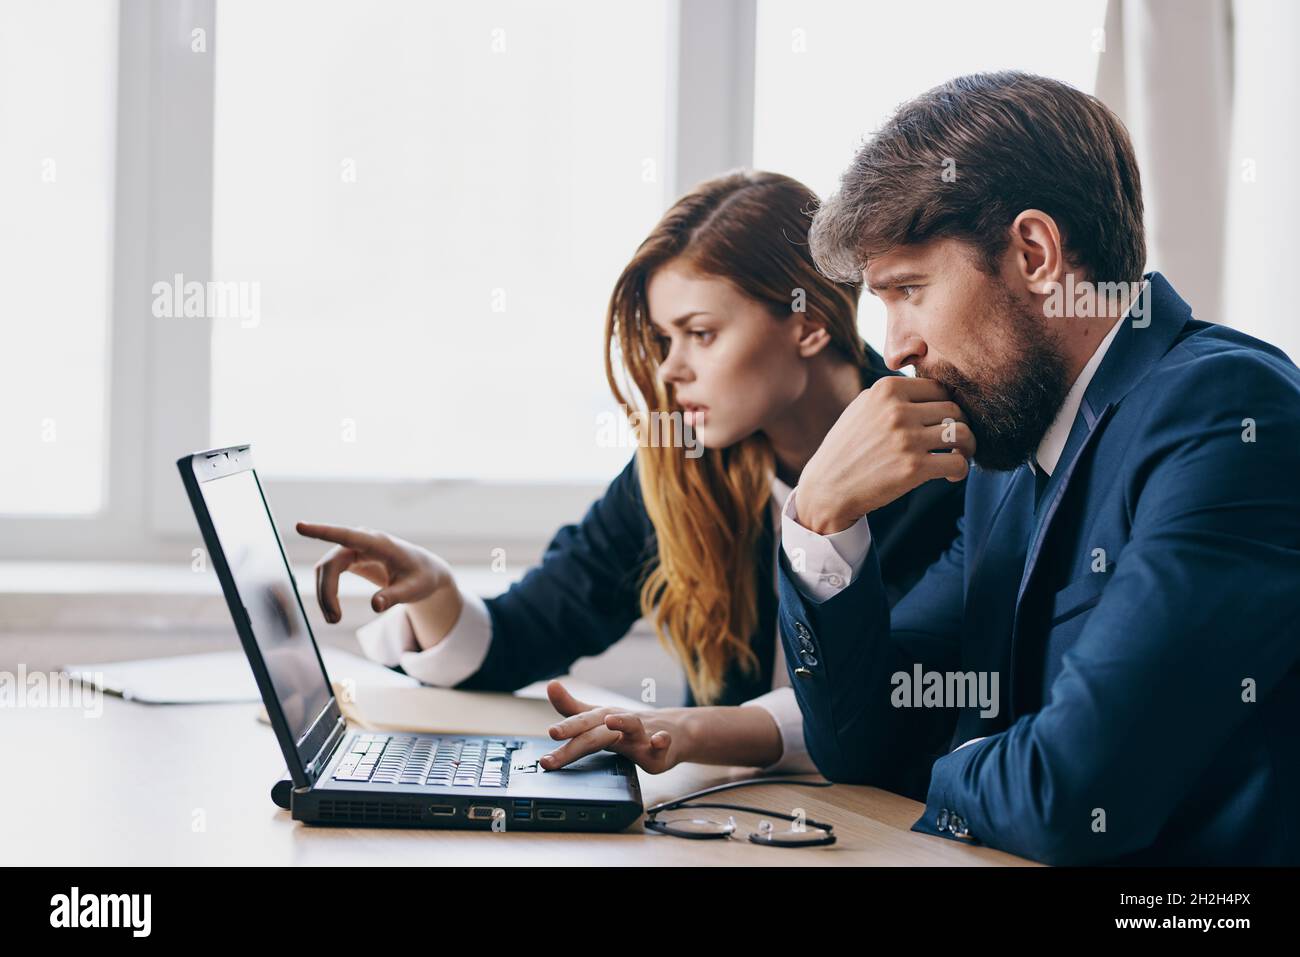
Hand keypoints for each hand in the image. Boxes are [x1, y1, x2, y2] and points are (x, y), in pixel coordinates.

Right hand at [295, 522, 451, 623]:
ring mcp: (353, 548)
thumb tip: (375, 606)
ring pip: (326, 569)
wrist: (424, 572)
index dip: (322, 532)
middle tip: (334, 621)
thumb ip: (394, 597)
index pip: (346, 536)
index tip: (299, 526)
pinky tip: (333, 610)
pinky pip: (328, 573)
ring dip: (325, 595)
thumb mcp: (413, 590)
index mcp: (378, 543)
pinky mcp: (349, 557)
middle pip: (331, 563)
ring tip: (335, 619)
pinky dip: (327, 592)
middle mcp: (362, 541)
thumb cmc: (421, 577)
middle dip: (327, 592)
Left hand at [539, 681, 688, 774]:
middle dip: (575, 732)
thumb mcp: (598, 719)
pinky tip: (658, 740)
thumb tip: (550, 685)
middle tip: (555, 734)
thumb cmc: (629, 727)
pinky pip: (661, 746)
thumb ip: (572, 708)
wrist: (672, 731)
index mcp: (602, 720)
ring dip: (622, 721)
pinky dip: (661, 741)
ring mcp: (640, 735)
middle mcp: (619, 725)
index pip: (580, 722)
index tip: (551, 732)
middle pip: (596, 729)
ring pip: (633, 726)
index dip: (566, 726)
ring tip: (610, 721)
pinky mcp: (659, 750)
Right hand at [796, 376, 973, 533]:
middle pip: (954, 409)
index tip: (944, 421)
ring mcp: (906, 439)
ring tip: (960, 455)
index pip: (938, 387)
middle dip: (960, 425)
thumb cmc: (846, 449)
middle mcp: (897, 410)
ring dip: (968, 446)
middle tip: (957, 441)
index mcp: (886, 389)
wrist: (827, 487)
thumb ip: (892, 396)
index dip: (946, 405)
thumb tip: (931, 389)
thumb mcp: (861, 408)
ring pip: (962, 433)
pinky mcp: (913, 468)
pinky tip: (951, 474)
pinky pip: (957, 463)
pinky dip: (960, 470)